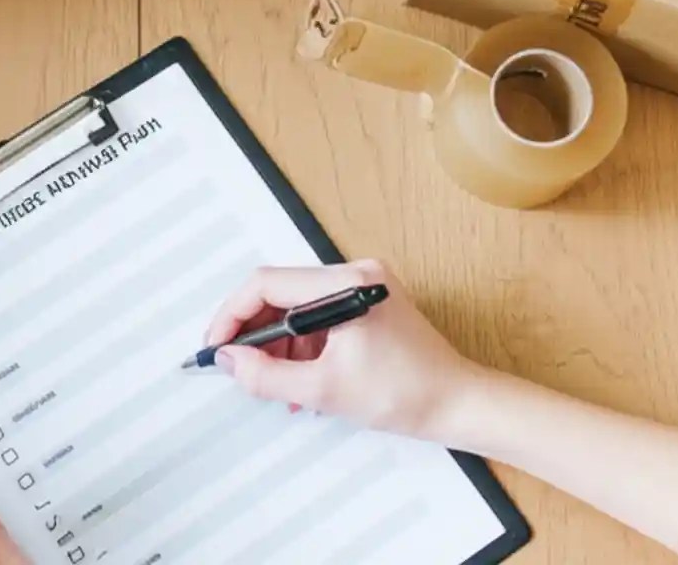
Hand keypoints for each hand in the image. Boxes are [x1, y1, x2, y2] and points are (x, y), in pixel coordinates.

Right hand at [206, 259, 484, 439]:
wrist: (459, 404)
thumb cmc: (407, 394)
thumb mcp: (323, 391)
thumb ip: (266, 374)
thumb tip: (229, 361)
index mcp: (345, 284)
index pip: (266, 284)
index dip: (232, 315)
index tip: (218, 346)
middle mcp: (354, 274)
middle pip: (279, 292)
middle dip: (254, 332)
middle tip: (237, 366)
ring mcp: (363, 286)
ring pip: (295, 306)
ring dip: (277, 343)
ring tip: (274, 381)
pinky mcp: (367, 302)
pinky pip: (317, 316)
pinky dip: (301, 345)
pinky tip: (298, 377)